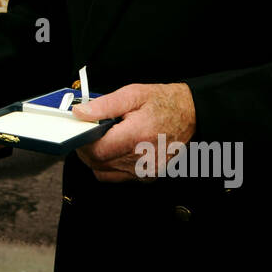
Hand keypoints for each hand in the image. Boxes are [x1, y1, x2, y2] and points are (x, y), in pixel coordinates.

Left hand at [72, 83, 195, 182]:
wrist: (191, 114)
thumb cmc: (164, 103)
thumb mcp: (133, 94)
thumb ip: (104, 105)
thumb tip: (81, 113)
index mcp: (137, 136)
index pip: (96, 150)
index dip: (82, 141)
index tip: (81, 130)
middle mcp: (142, 159)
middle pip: (97, 163)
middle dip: (87, 148)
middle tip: (91, 132)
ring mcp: (146, 171)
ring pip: (104, 172)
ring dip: (97, 158)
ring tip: (106, 138)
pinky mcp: (148, 177)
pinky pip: (117, 177)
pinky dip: (110, 165)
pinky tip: (116, 149)